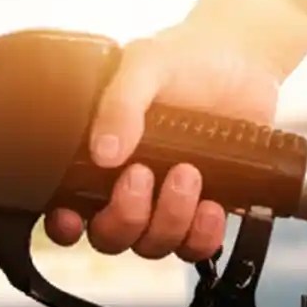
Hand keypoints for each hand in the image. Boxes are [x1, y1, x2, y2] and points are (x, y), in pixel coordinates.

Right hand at [45, 0, 306, 260]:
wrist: (244, 60)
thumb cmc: (184, 58)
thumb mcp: (145, 64)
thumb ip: (119, 102)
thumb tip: (103, 152)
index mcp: (94, 155)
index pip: (64, 208)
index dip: (63, 225)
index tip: (72, 216)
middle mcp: (123, 186)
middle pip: (108, 236)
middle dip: (125, 216)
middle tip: (142, 174)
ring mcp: (163, 201)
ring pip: (151, 245)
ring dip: (168, 219)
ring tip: (189, 172)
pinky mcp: (203, 208)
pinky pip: (195, 248)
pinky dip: (202, 236)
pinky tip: (212, 206)